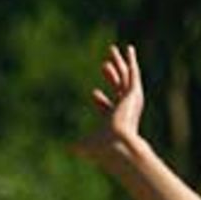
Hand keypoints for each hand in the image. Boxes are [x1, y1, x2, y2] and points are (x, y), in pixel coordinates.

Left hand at [75, 42, 145, 164]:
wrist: (117, 145)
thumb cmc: (101, 148)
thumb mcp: (86, 146)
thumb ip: (78, 146)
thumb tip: (66, 149)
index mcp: (116, 123)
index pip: (109, 109)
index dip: (100, 102)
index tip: (93, 93)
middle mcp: (125, 111)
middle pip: (118, 89)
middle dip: (111, 77)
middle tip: (103, 66)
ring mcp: (131, 102)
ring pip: (125, 77)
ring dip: (119, 64)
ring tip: (111, 50)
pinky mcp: (134, 93)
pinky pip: (133, 73)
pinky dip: (131, 61)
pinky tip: (128, 49)